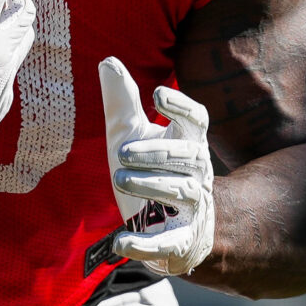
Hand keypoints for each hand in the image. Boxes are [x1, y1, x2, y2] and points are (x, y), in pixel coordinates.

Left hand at [100, 58, 216, 275]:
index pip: (197, 120)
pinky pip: (169, 244)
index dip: (181, 106)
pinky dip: (144, 245)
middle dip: (156, 153)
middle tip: (121, 152)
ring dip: (150, 186)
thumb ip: (122, 104)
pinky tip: (119, 242)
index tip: (158, 95)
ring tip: (119, 179)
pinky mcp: (181, 243)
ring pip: (182, 193)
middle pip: (189, 157)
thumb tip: (107, 60)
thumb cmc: (148, 173)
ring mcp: (193, 210)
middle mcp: (198, 175)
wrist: (167, 230)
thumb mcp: (129, 138)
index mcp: (188, 144)